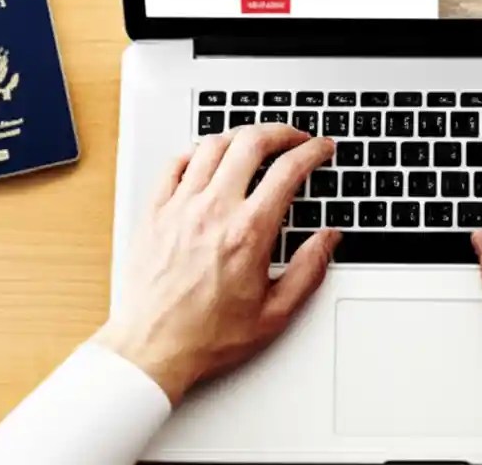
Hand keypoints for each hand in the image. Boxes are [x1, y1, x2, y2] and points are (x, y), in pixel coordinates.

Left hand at [92, 125, 339, 404]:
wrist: (153, 349)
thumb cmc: (208, 336)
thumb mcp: (275, 313)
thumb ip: (309, 270)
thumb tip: (328, 239)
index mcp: (249, 232)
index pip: (288, 170)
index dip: (312, 151)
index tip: (321, 149)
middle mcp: (214, 211)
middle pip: (251, 142)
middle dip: (280, 131)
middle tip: (294, 137)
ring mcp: (180, 208)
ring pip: (213, 145)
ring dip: (240, 136)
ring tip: (255, 142)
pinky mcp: (155, 213)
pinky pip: (175, 164)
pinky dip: (196, 152)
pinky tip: (208, 158)